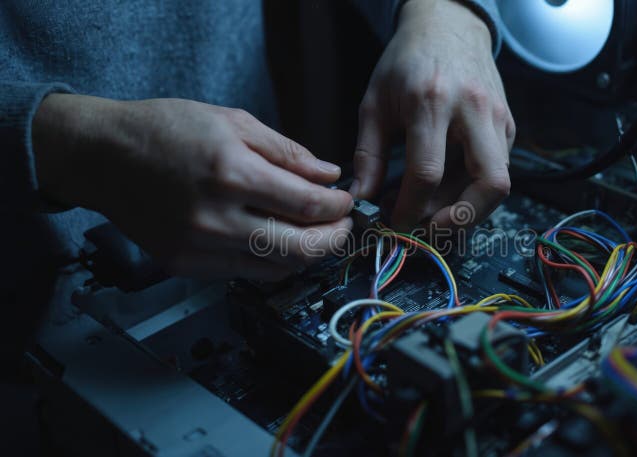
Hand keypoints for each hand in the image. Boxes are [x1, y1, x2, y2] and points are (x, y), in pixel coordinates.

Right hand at [33, 95, 352, 279]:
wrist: (103, 156)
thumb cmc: (164, 130)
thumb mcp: (232, 121)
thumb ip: (287, 152)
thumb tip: (329, 175)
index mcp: (231, 173)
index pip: (308, 205)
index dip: (338, 208)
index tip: (345, 201)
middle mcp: (216, 217)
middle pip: (300, 248)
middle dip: (334, 239)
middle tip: (342, 225)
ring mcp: (199, 247)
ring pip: (277, 268)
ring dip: (307, 254)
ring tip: (316, 235)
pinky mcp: (186, 265)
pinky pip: (246, 274)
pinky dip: (273, 262)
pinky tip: (280, 244)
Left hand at [351, 0, 513, 230]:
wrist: (448, 26)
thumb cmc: (408, 62)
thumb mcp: (375, 102)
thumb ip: (368, 154)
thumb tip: (361, 197)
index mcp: (433, 102)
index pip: (428, 173)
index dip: (411, 208)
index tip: (396, 223)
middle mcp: (474, 110)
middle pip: (489, 184)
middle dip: (460, 219)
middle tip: (428, 229)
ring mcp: (498, 118)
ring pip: (499, 183)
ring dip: (466, 208)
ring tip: (431, 210)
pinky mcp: (508, 125)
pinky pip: (497, 170)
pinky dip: (472, 190)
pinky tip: (445, 189)